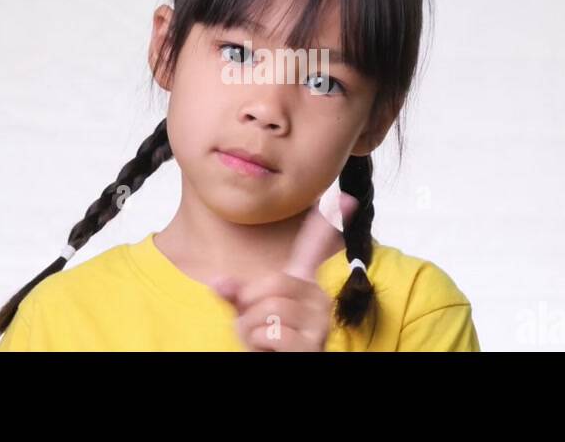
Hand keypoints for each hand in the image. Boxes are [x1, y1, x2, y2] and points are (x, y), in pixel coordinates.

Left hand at [208, 189, 359, 351]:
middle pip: (274, 282)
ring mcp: (320, 323)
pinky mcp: (313, 346)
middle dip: (250, 305)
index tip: (345, 198)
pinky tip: (268, 350)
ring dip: (251, 328)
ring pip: (270, 309)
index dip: (328, 221)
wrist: (277, 365)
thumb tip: (218, 282)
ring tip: (261, 339)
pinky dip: (259, 344)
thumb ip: (238, 295)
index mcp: (304, 284)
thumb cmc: (267, 343)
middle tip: (252, 322)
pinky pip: (272, 334)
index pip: (314, 247)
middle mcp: (319, 298)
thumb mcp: (249, 314)